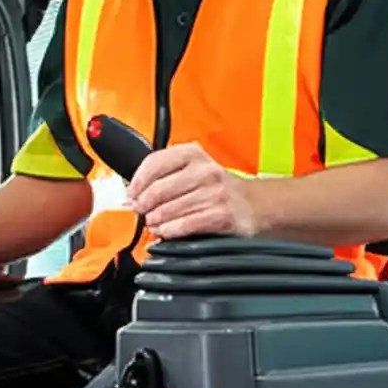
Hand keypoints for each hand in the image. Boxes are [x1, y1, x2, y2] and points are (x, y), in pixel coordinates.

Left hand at [125, 143, 256, 239]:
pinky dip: (169, 231)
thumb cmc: (219, 188)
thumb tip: (133, 195)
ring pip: (169, 209)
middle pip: (159, 189)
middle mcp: (204, 170)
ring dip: (154, 221)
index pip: (155, 162)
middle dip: (143, 205)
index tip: (131, 194)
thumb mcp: (195, 170)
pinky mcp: (221, 215)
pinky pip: (185, 224)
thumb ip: (166, 176)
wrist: (257, 204)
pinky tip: (164, 233)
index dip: (137, 181)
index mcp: (194, 154)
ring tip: (151, 224)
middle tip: (139, 212)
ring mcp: (214, 193)